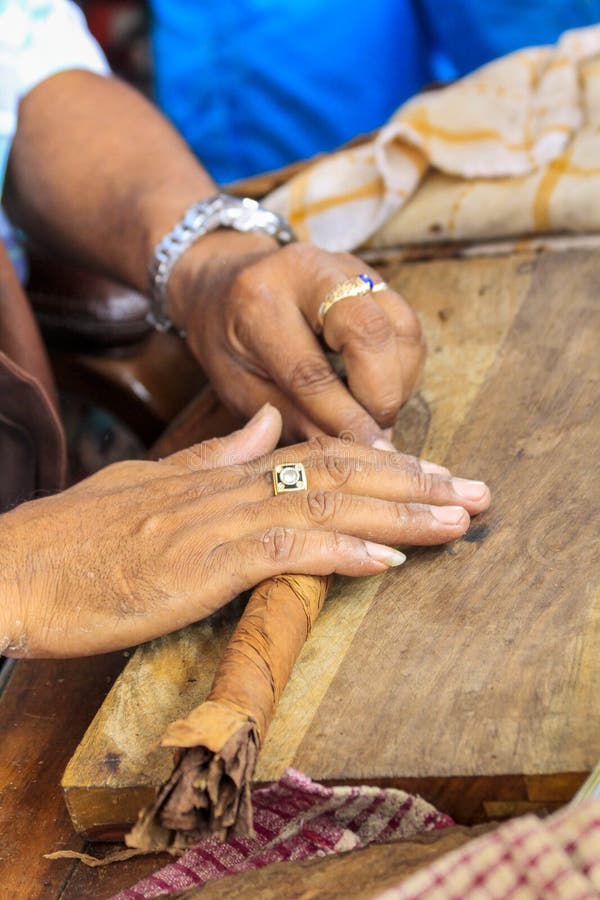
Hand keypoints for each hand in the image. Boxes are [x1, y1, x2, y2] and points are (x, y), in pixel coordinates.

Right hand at [0, 406, 488, 657]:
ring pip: (324, 509)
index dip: (383, 465)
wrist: (15, 568)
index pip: (318, 459)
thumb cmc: (75, 539)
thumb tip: (271, 423)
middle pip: (337, 476)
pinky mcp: (199, 565)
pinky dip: (339, 556)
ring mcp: (215, 524)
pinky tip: (387, 561)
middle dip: (413, 484)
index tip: (434, 474)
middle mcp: (226, 490)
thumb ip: (216, 454)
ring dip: (397, 515)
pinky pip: (282, 554)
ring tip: (457, 520)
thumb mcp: (151, 484)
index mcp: (219, 474)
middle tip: (476, 493)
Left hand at [170, 233, 424, 444]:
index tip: (368, 450)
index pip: (311, 371)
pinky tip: (382, 388)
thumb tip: (344, 448)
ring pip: (400, 326)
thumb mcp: (239, 386)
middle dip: (382, 394)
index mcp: (258, 302)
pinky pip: (408, 324)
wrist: (225, 283)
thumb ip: (289, 417)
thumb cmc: (229, 342)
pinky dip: (404, 366)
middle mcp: (306, 271)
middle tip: (376, 432)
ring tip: (376, 411)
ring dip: (399, 381)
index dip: (344, 417)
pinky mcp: (371, 274)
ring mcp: (345, 266)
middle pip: (369, 332)